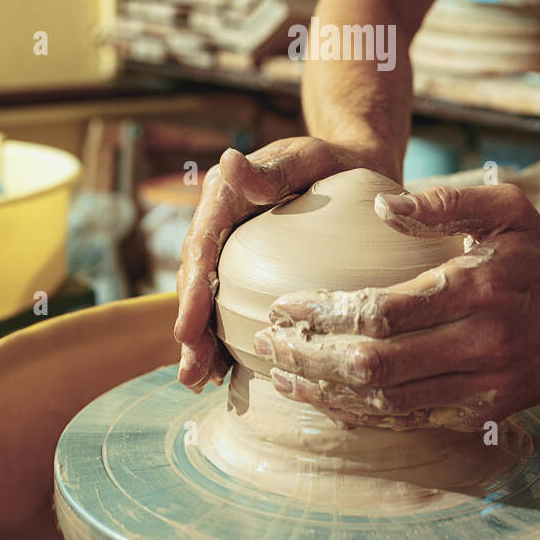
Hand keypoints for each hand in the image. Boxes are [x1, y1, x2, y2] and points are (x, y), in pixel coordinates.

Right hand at [175, 138, 391, 389]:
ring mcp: (233, 249)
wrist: (352, 166)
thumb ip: (268, 170)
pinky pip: (230, 304)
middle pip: (197, 279)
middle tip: (192, 372)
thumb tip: (228, 160)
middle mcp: (220, 224)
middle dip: (192, 328)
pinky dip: (224, 336)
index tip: (187, 328)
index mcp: (225, 195)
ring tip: (200, 381)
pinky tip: (224, 371)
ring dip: (201, 340)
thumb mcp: (304, 158)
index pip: (202, 244)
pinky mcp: (250, 269)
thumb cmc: (330, 161)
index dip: (194, 289)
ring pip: (208, 298)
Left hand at [254, 183, 539, 429]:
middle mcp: (477, 345)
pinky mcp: (479, 412)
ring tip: (282, 374)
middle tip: (268, 343)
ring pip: (385, 404)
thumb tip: (386, 204)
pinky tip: (324, 398)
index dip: (325, 313)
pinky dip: (358, 414)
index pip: (383, 312)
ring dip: (325, 392)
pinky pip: (407, 421)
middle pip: (375, 367)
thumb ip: (447, 203)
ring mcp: (479, 387)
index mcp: (477, 289)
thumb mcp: (507, 209)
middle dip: (311, 358)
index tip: (283, 304)